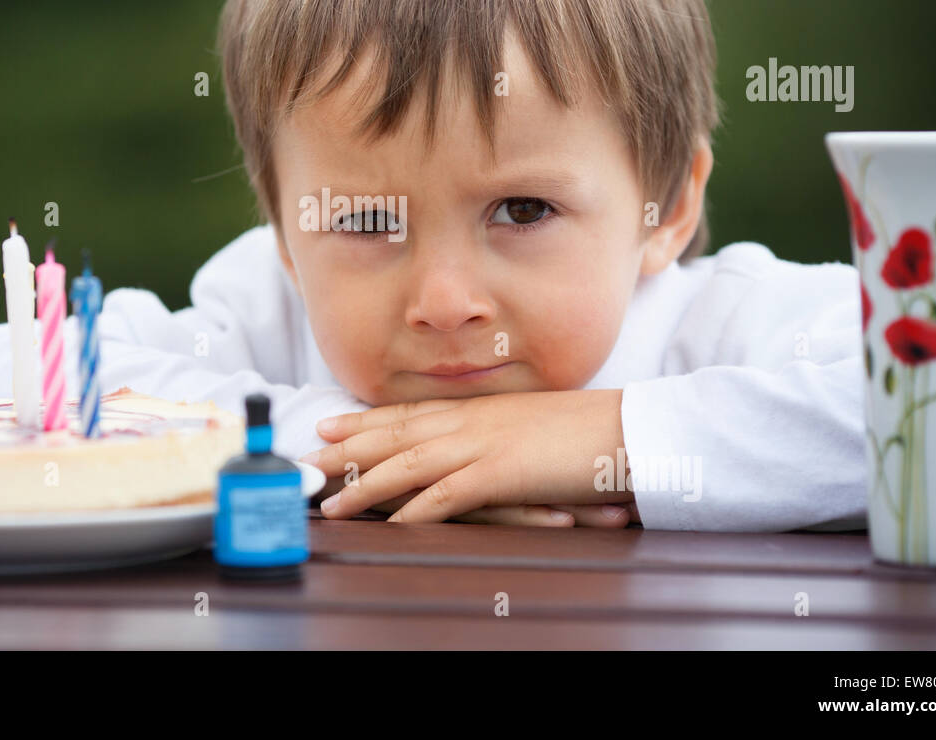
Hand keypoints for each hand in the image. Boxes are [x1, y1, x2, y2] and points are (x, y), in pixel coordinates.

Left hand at [299, 389, 633, 524]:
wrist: (630, 430)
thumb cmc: (586, 433)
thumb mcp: (530, 427)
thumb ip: (495, 435)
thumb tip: (472, 450)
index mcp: (478, 409)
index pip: (407, 414)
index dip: (364, 421)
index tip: (328, 425)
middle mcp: (472, 421)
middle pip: (394, 435)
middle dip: (345, 450)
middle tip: (306, 461)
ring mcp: (484, 445)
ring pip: (408, 464)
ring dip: (365, 486)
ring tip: (330, 505)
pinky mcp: (502, 473)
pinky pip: (448, 495)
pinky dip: (415, 511)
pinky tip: (390, 525)